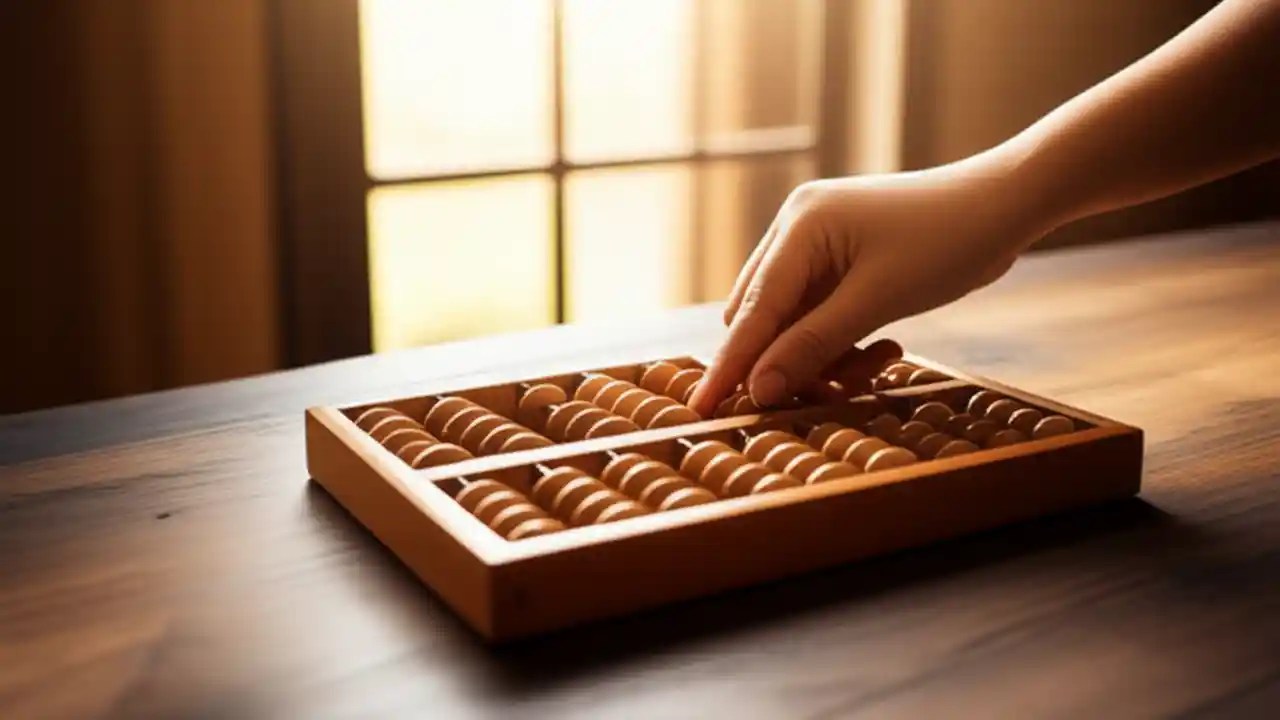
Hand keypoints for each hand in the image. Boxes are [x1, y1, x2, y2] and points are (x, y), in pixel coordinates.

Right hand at [688, 150, 1049, 416]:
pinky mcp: (843, 262)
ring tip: (874, 366)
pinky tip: (885, 349)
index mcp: (799, 227)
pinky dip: (843, 344)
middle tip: (825, 397)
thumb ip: (813, 345)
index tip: (701, 410)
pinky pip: (822, 318)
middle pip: (762, 318)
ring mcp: (819, 246)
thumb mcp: (878, 300)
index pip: (751, 310)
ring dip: (824, 358)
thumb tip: (759, 390)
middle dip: (788, 363)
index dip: (729, 365)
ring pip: (793, 324)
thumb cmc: (946, 241)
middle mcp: (797, 231)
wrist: (1005, 205)